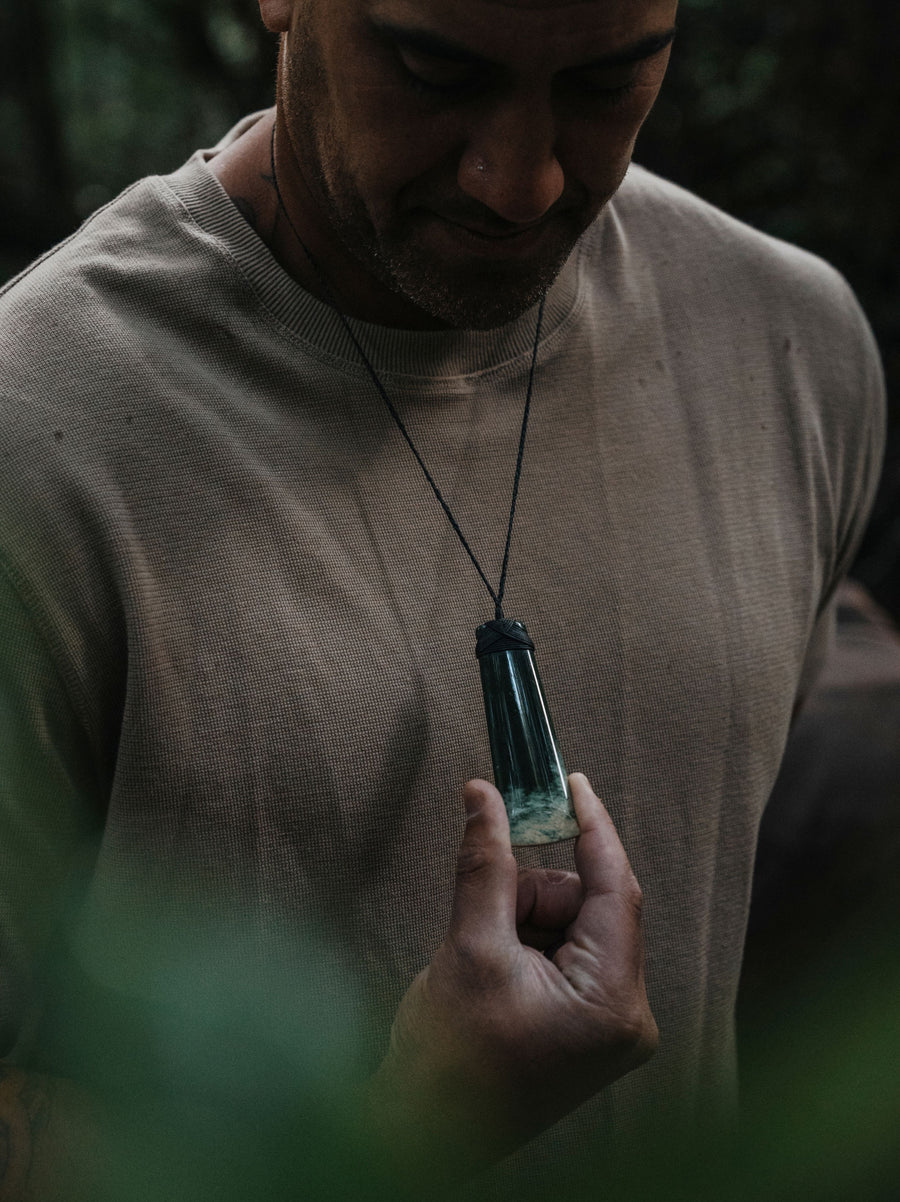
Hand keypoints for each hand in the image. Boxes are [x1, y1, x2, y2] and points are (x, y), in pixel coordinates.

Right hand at [370, 774, 657, 1170]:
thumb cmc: (447, 1066)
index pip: (616, 887)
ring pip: (569, 922)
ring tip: (480, 960)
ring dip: (520, 919)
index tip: (571, 782)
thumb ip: (487, 864)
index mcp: (613, 1001)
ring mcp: (605, 1022)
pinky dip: (521, 940)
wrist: (419, 1134)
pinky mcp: (583, 1023)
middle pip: (587, 904)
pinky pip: (561, 949)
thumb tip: (486, 796)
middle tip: (484, 916)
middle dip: (531, 894)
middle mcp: (624, 1013)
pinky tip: (490, 972)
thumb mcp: (468, 946)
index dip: (592, 826)